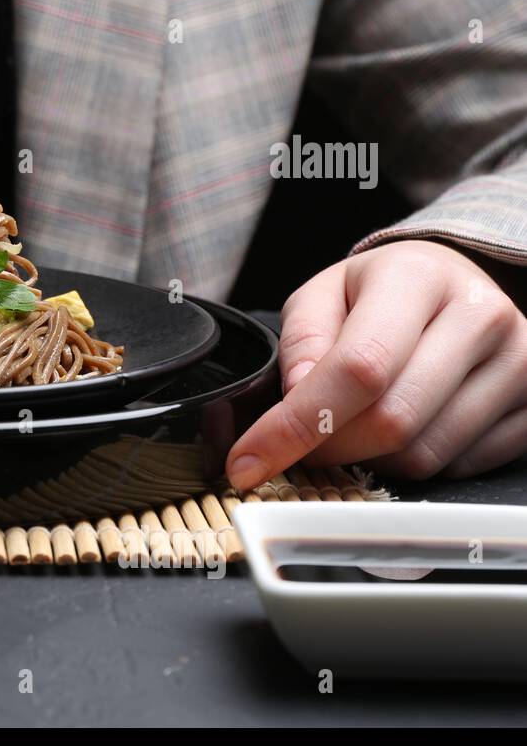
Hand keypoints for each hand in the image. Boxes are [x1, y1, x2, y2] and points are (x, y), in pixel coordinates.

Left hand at [226, 240, 526, 488]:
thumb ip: (301, 342)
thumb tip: (296, 399)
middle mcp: (480, 314)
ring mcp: (520, 360)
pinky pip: (459, 468)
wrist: (454, 282)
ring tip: (360, 421)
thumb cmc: (379, 292)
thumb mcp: (322, 295)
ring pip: (424, 455)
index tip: (246, 461)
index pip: (357, 368)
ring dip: (372, 459)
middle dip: (329, 448)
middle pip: (392, 421)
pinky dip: (415, 463)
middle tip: (302, 443)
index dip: (295, 425)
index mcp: (416, 277)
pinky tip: (407, 424)